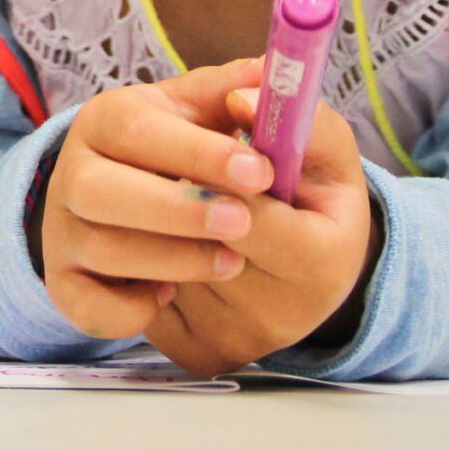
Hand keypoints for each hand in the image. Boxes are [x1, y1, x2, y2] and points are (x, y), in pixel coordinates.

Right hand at [37, 60, 273, 344]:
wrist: (134, 202)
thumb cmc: (182, 150)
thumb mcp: (205, 110)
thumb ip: (234, 90)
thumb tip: (267, 71)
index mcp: (107, 117)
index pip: (137, 129)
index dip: (198, 152)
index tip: (259, 171)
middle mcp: (72, 170)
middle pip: (98, 190)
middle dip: (176, 211)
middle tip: (241, 223)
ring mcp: (63, 229)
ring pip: (101, 250)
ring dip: (172, 261)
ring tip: (231, 261)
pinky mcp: (65, 283)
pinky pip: (86, 307)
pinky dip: (129, 310)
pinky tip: (168, 295)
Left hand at [143, 90, 374, 378]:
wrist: (302, 265)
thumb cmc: (306, 194)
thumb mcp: (322, 147)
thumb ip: (293, 113)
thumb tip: (242, 95)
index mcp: (321, 261)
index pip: (250, 216)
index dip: (214, 166)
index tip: (202, 135)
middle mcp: (276, 317)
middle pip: (195, 249)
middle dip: (174, 198)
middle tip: (176, 167)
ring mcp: (229, 340)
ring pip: (152, 268)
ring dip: (146, 222)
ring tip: (169, 197)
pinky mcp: (189, 352)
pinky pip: (126, 305)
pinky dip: (127, 264)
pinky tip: (149, 241)